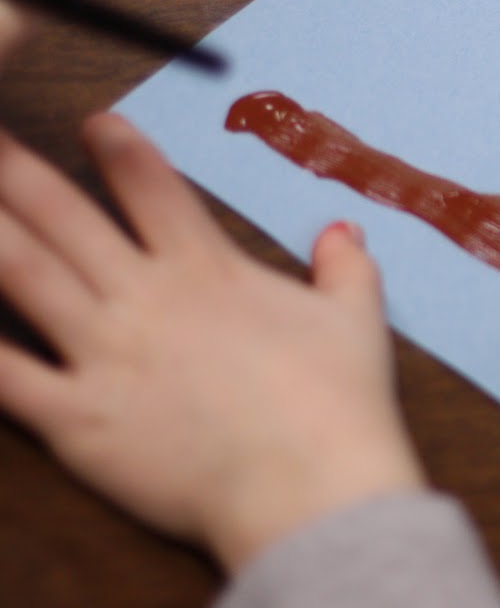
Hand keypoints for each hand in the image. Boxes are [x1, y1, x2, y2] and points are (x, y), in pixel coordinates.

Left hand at [0, 114, 424, 571]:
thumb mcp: (356, 321)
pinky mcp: (77, 419)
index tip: (93, 122)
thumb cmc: (339, 403)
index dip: (119, 149)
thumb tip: (343, 229)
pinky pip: (5, 376)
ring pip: (22, 277)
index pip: (151, 188)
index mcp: (207, 270)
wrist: (310, 485)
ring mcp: (103, 355)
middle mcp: (146, 298)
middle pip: (64, 218)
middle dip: (15, 171)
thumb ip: (345, 269)